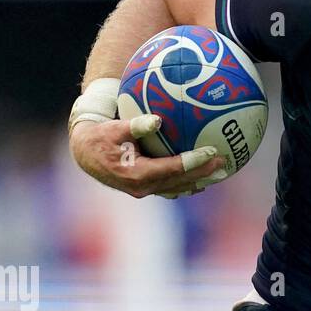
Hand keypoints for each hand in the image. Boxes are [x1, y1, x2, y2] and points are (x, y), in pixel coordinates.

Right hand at [69, 114, 224, 198]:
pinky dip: (188, 182)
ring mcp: (145, 190)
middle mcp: (144, 187)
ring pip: (179, 188)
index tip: (211, 152)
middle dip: (204, 174)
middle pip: (181, 181)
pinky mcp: (147, 189)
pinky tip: (203, 176)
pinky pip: (172, 187)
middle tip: (224, 164)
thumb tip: (157, 119)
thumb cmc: (100, 138)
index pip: (173, 168)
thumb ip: (135, 125)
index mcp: (138, 173)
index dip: (193, 161)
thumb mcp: (114, 129)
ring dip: (200, 181)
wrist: (86, 156)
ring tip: (220, 175)